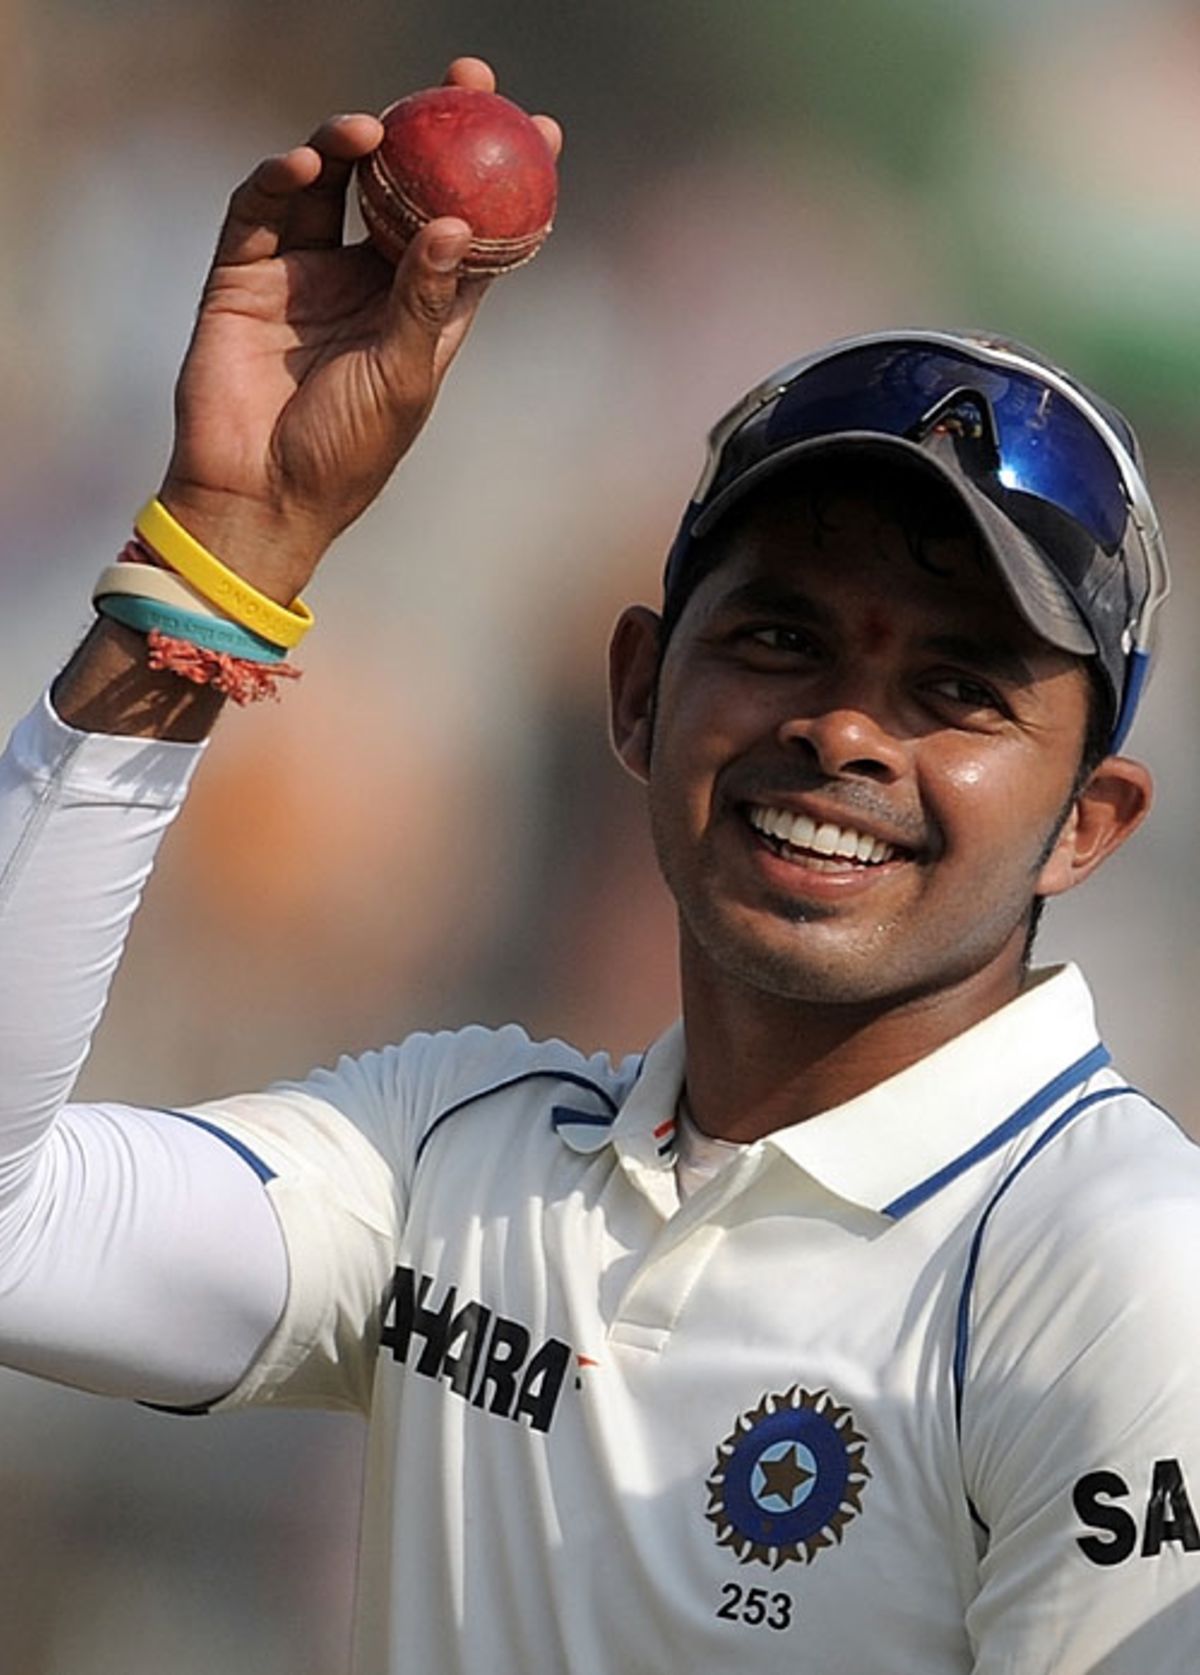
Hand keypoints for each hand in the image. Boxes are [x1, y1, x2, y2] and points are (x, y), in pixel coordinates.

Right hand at [158, 57, 562, 603]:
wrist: (259, 494)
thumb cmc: (344, 452)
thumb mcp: (402, 378)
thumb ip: (425, 301)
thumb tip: (458, 224)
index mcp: (420, 308)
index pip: (470, 226)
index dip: (503, 177)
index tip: (540, 128)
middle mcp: (366, 279)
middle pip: (404, 184)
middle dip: (431, 127)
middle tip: (462, 81)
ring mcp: (306, 271)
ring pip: (334, 181)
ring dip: (351, 143)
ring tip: (366, 131)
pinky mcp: (248, 273)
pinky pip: (265, 207)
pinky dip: (282, 177)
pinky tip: (303, 164)